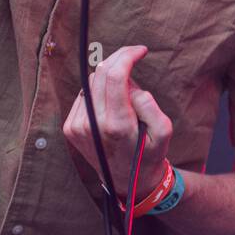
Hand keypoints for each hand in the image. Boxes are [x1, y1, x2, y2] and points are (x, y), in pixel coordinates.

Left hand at [62, 45, 172, 202]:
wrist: (127, 183)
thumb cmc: (149, 155)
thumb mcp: (163, 132)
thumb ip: (149, 104)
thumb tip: (129, 86)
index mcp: (116, 126)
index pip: (114, 76)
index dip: (127, 56)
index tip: (141, 51)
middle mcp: (92, 125)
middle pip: (101, 74)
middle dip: (120, 60)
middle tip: (135, 58)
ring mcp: (77, 126)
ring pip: (92, 83)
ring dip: (109, 79)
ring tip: (126, 95)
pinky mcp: (70, 128)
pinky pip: (85, 95)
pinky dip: (98, 93)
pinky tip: (110, 105)